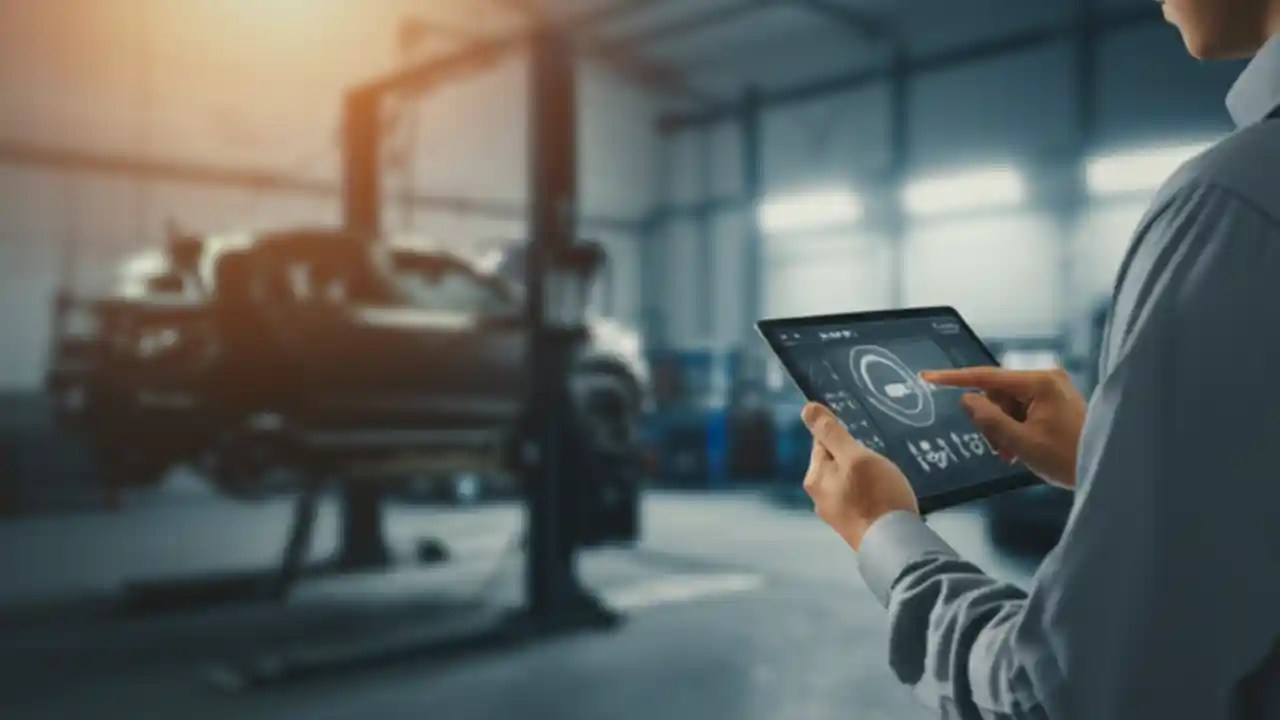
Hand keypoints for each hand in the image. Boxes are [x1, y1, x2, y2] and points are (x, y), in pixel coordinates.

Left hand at [801, 403, 917, 550]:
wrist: (894, 544)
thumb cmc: (876, 495)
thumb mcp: (855, 456)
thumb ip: (832, 433)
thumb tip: (807, 408)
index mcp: (815, 476)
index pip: (822, 442)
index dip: (843, 436)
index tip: (862, 439)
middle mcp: (819, 496)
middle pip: (835, 463)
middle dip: (854, 458)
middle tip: (877, 462)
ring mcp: (835, 514)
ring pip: (847, 482)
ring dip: (863, 476)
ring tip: (884, 480)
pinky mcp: (852, 527)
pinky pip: (858, 500)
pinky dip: (869, 494)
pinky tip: (885, 497)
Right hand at [921, 367, 1086, 488]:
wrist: (1108, 467)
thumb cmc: (1067, 457)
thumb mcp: (1021, 443)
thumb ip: (989, 420)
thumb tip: (967, 399)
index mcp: (1039, 383)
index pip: (986, 377)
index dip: (954, 379)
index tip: (928, 377)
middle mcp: (1046, 378)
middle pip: (996, 393)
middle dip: (992, 420)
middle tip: (1000, 449)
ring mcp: (1052, 388)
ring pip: (1007, 403)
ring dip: (1003, 428)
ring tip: (1013, 454)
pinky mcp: (1055, 400)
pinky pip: (1022, 408)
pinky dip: (1015, 427)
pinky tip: (1021, 448)